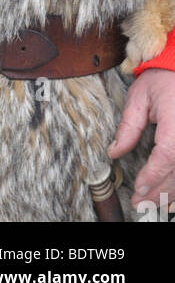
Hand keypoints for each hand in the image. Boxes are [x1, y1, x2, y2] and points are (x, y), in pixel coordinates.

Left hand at [108, 68, 174, 210]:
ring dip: (171, 191)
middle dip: (158, 190)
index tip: (139, 189)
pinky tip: (170, 192)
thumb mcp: (139, 98)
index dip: (153, 175)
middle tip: (140, 202)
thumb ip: (128, 127)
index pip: (166, 155)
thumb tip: (114, 151)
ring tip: (153, 202)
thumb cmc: (162, 80)